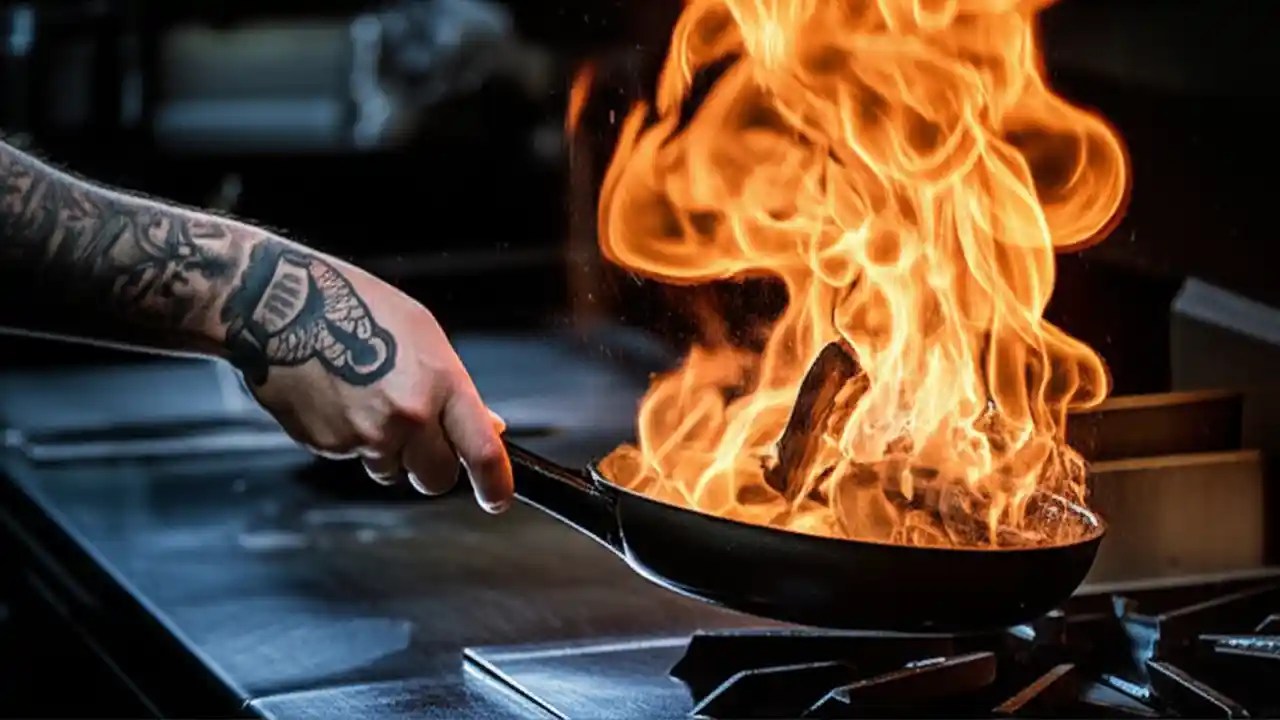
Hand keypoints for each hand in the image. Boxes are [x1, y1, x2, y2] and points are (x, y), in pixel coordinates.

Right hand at [219, 239, 513, 511]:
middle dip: (433, 467)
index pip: (482, 452)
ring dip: (388, 451)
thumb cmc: (355, 305)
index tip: (497, 499)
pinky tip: (339, 398)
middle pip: (437, 478)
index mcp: (440, 382)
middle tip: (420, 440)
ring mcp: (365, 434)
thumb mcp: (423, 334)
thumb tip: (489, 427)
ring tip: (367, 399)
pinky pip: (353, 457)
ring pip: (391, 470)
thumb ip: (455, 388)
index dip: (496, 485)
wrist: (279, 306)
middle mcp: (407, 415)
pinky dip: (351, 438)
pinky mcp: (328, 445)